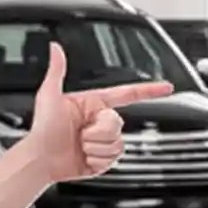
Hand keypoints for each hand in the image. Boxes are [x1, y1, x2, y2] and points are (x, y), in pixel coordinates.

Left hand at [26, 43, 173, 182]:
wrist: (40, 159)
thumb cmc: (42, 127)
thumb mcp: (49, 95)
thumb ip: (57, 70)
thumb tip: (55, 47)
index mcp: (93, 104)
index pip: (127, 94)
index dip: (148, 91)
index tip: (167, 88)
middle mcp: (99, 122)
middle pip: (119, 123)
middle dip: (99, 131)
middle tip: (81, 133)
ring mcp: (101, 141)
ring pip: (118, 143)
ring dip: (97, 147)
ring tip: (80, 146)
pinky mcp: (102, 159)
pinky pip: (113, 159)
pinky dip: (98, 160)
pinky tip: (84, 157)